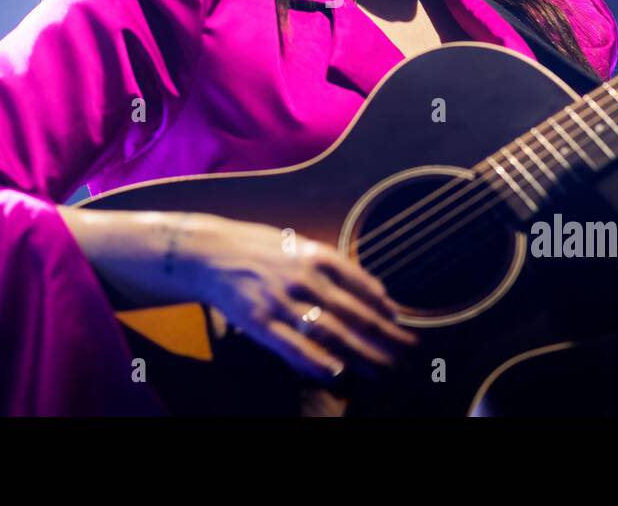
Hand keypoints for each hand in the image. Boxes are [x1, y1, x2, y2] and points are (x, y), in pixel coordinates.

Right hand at [175, 213, 419, 383]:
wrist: (210, 253)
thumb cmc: (260, 249)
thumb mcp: (300, 244)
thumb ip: (335, 266)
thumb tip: (376, 291)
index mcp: (316, 256)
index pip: (362, 285)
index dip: (385, 307)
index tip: (402, 322)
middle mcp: (304, 278)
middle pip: (355, 315)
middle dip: (385, 337)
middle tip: (407, 353)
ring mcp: (282, 302)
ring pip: (332, 334)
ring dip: (362, 354)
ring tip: (383, 369)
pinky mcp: (260, 324)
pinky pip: (295, 348)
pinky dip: (318, 362)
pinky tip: (338, 373)